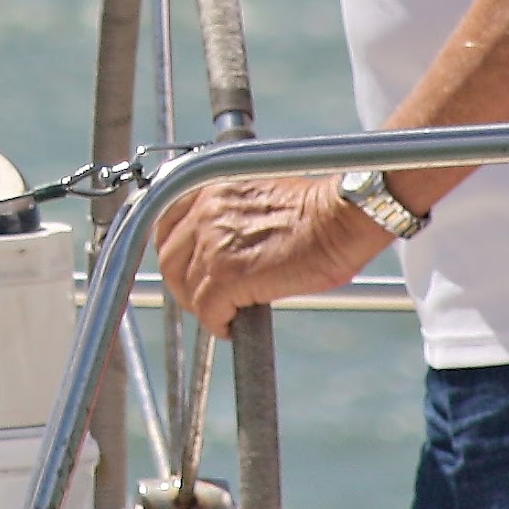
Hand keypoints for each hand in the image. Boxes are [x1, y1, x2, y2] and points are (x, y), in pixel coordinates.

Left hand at [154, 175, 389, 337]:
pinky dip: (217, 323)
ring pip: (187, 288)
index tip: (182, 265)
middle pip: (169, 259)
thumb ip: (229, 211)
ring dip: (202, 307)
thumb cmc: (315, 206)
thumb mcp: (259, 191)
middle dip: (182, 284)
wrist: (342, 215)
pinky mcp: (229, 275)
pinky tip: (232, 325)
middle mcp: (206, 208)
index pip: (166, 220)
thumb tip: (221, 244)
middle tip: (201, 298)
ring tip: (223, 313)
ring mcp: (214, 242)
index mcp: (212, 183)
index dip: (173, 249)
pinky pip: (208, 311)